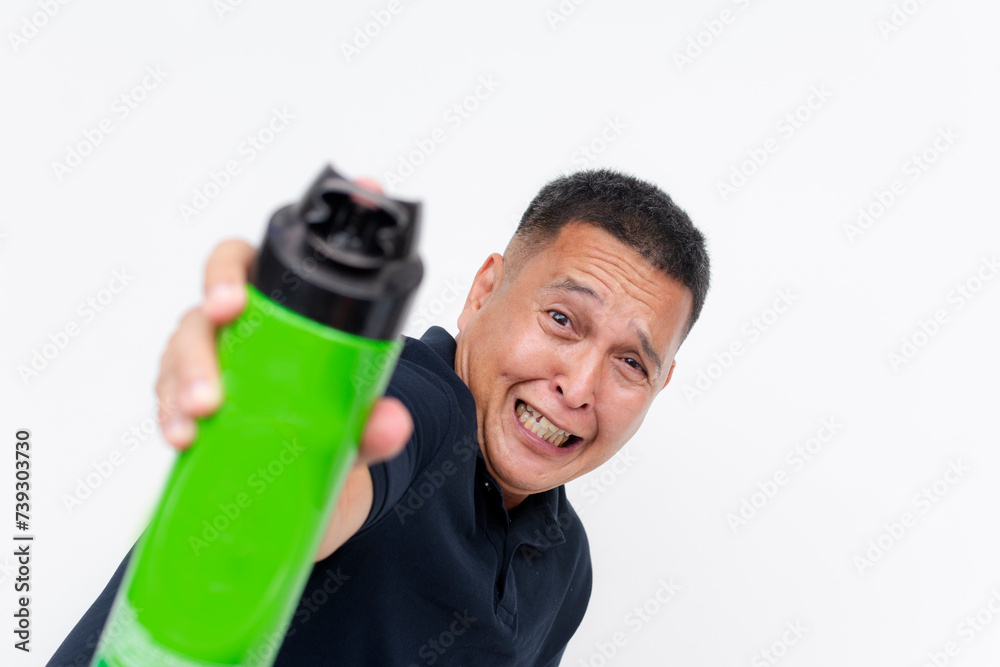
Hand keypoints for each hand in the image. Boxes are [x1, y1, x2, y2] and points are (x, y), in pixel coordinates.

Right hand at [154, 179, 411, 559]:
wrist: (322, 480)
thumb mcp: (358, 425)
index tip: (230, 304)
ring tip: (190, 430)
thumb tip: (393, 423)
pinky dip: (170, 421)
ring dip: (177, 394)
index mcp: (277, 309)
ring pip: (174, 364)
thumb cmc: (333, 422)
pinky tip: (182, 441)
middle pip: (197, 323)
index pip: (240, 266)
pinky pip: (168, 405)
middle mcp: (235, 332)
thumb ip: (376, 424)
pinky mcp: (191, 410)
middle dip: (195, 357)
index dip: (224, 274)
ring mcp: (207, 369)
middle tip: (209, 399)